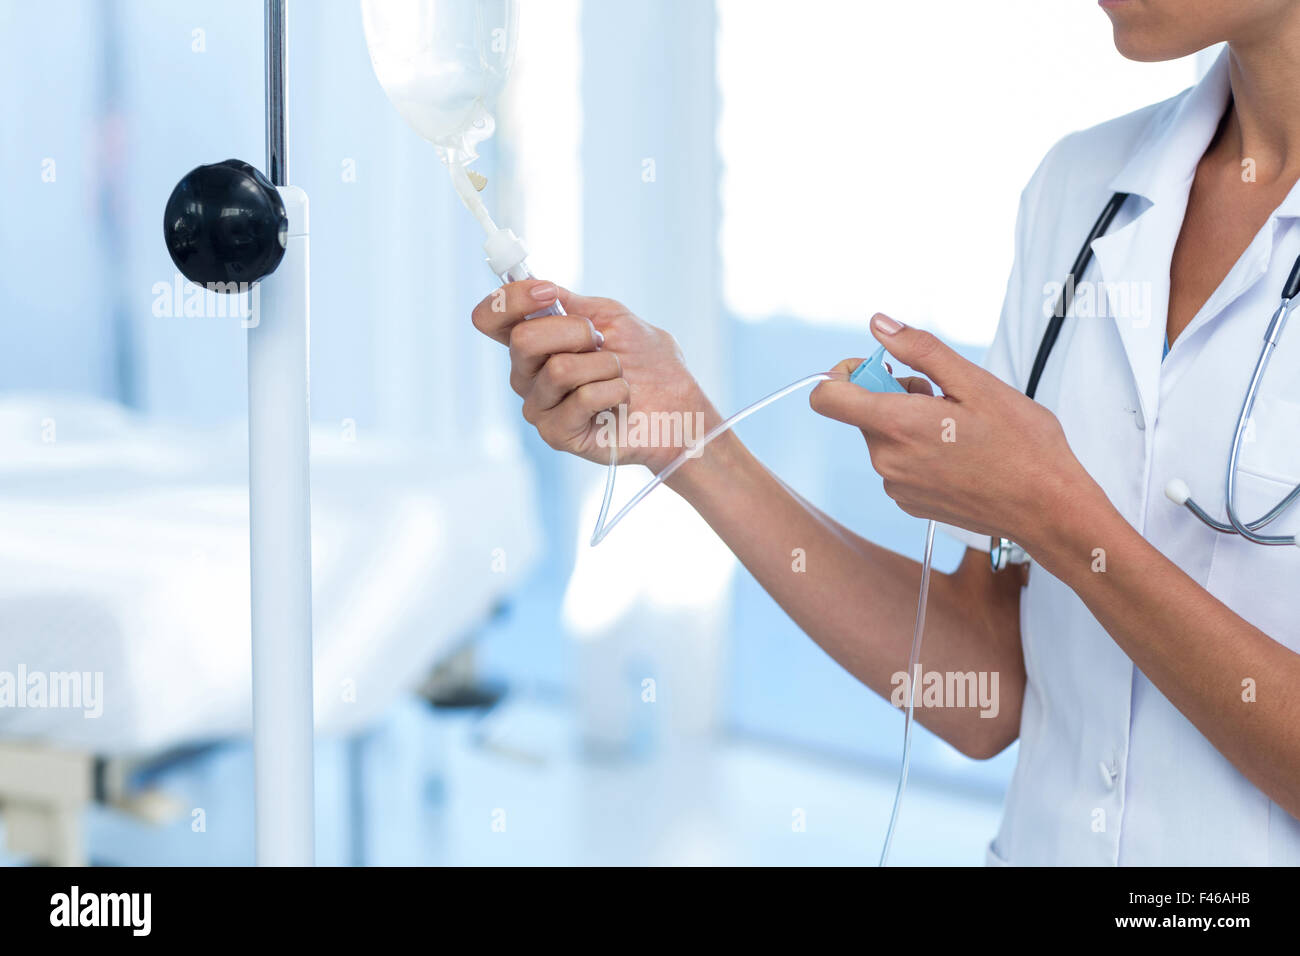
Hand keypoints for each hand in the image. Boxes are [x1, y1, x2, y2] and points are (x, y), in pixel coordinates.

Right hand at [470, 280, 717, 471]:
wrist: (677, 404)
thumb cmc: (646, 361)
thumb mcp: (609, 316)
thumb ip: (569, 303)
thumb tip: (537, 286)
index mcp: (532, 343)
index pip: (490, 318)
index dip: (510, 300)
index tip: (549, 293)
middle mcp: (526, 375)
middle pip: (523, 340)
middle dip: (577, 332)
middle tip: (603, 343)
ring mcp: (539, 407)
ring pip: (559, 369)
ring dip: (605, 365)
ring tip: (618, 375)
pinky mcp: (557, 434)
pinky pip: (582, 399)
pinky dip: (614, 391)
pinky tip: (620, 401)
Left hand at [808, 313, 1101, 548]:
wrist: (1048, 508)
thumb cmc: (1022, 445)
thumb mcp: (975, 383)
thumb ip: (919, 350)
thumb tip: (878, 325)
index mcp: (896, 426)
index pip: (827, 397)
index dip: (844, 373)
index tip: (879, 367)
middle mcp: (886, 460)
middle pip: (862, 412)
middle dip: (894, 395)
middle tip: (944, 397)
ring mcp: (896, 486)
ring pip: (883, 437)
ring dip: (908, 423)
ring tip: (957, 426)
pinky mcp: (908, 502)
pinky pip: (897, 463)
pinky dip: (918, 450)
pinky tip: (957, 453)